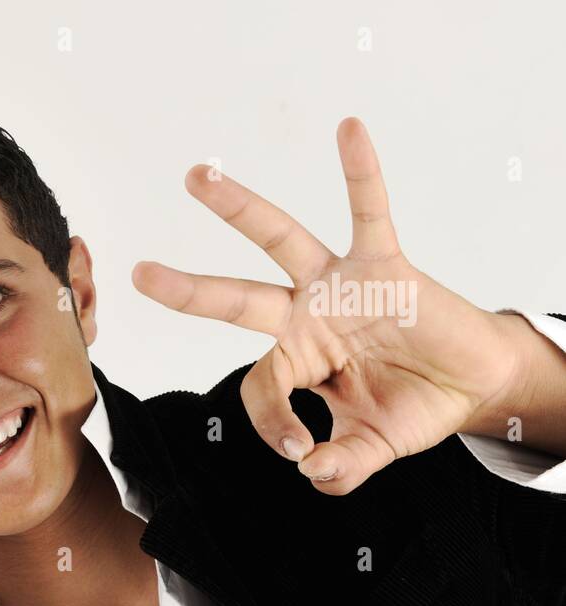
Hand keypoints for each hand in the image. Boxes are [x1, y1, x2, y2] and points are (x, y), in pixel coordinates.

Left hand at [132, 117, 542, 494]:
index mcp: (293, 360)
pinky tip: (348, 128)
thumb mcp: (372, 446)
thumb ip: (343, 466)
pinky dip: (361, 172)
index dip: (274, 424)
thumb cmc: (412, 405)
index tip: (302, 452)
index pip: (260, 386)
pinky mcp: (383, 263)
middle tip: (138, 273)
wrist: (470, 382)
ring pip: (278, 240)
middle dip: (187, 289)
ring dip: (238, 208)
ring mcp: (338, 285)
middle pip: (234, 299)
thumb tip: (315, 474)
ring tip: (195, 177)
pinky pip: (370, 210)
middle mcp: (303, 315)